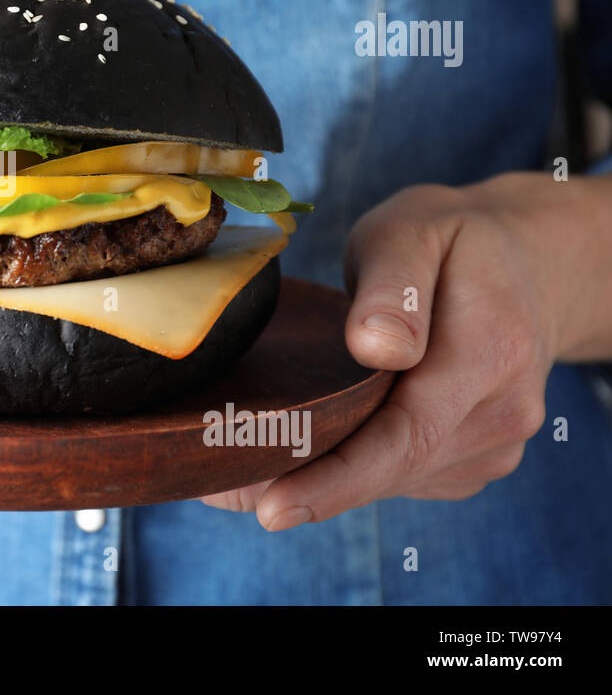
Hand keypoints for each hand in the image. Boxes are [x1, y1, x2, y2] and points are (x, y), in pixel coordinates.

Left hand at [201, 171, 608, 529]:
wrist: (523, 265)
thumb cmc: (451, 242)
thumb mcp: (413, 233)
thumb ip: (394, 286)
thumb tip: (378, 348)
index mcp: (491, 352)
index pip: (406, 434)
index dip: (336, 479)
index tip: (272, 508)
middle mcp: (501, 412)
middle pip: (391, 468)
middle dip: (304, 486)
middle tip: (217, 490)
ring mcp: (492, 443)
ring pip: (392, 479)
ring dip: (320, 481)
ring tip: (240, 475)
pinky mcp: (471, 458)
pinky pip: (400, 474)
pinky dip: (347, 471)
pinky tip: (298, 455)